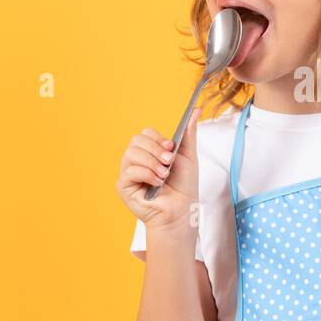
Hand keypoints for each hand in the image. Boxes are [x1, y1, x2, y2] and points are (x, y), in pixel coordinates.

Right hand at [115, 107, 200, 233]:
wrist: (181, 211)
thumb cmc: (183, 187)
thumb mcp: (188, 156)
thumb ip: (188, 134)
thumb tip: (196, 110)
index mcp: (150, 151)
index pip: (145, 133)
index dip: (158, 139)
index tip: (171, 148)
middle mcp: (137, 160)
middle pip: (136, 140)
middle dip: (155, 150)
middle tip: (169, 162)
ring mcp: (128, 172)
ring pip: (131, 153)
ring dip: (152, 163)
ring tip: (164, 175)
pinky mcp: (123, 186)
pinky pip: (129, 171)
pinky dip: (146, 175)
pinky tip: (157, 183)